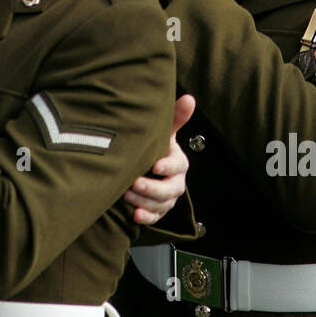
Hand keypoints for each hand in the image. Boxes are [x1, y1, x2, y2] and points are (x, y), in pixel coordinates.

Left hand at [123, 94, 193, 224]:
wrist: (150, 167)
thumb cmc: (156, 146)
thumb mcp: (164, 132)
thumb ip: (176, 117)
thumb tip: (189, 98)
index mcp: (178, 161)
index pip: (177, 165)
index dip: (167, 165)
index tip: (155, 165)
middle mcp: (176, 181)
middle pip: (170, 189)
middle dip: (152, 187)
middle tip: (133, 182)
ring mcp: (168, 198)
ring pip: (161, 204)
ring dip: (144, 201)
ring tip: (126, 194)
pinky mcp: (158, 210)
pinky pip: (155, 218)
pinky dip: (146, 218)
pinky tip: (134, 215)